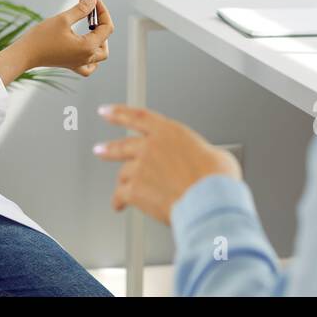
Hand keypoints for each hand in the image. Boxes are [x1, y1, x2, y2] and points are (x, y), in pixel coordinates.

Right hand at [0, 0, 112, 83]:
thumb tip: (92, 1)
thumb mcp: (63, 19)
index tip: (94, 0)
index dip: (102, 11)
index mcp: (87, 47)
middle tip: (91, 11)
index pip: (106, 27)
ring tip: (90, 27)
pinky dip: (92, 59)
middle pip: (105, 41)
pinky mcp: (71, 64)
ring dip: (100, 40)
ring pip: (100, 55)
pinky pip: (89, 66)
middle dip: (102, 24)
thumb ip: (81, 10)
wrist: (25, 54)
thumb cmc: (41, 38)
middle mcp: (86, 57)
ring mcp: (78, 63)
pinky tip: (86, 47)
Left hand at [94, 105, 242, 224]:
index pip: (138, 117)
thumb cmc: (216, 180)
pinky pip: (121, 195)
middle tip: (100, 149)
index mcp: (170, 132)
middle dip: (109, 148)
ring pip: (123, 173)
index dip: (119, 112)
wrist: (209, 201)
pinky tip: (119, 205)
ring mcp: (140, 167)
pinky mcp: (135, 190)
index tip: (107, 111)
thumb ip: (201, 153)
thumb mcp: (216, 155)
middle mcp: (151, 146)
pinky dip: (119, 201)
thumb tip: (208, 160)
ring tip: (121, 189)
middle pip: (123, 144)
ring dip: (122, 181)